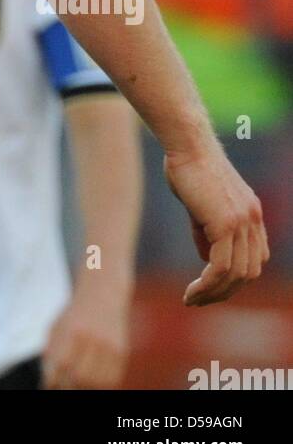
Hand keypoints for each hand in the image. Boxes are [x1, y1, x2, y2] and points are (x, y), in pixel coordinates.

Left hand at [43, 282, 129, 389]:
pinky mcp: (122, 352)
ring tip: (77, 386)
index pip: (62, 363)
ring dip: (85, 388)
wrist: (103, 293)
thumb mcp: (57, 326)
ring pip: (98, 382)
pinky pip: (112, 379)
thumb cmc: (74, 315)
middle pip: (80, 375)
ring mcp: (110, 346)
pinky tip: (92, 383)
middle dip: (69, 386)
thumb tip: (49, 381)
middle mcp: (93, 337)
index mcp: (73, 329)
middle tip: (64, 387)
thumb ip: (51, 352)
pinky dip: (101, 386)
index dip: (54, 379)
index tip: (50, 385)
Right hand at [164, 144, 267, 305]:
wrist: (187, 144)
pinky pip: (220, 266)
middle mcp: (253, 220)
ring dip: (214, 293)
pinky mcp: (225, 224)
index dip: (237, 276)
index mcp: (251, 214)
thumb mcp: (200, 204)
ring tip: (192, 299)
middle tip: (200, 300)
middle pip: (249, 272)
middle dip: (226, 291)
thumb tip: (207, 260)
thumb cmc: (187, 166)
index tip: (213, 285)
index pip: (255, 258)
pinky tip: (192, 291)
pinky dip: (207, 284)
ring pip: (235, 274)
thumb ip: (207, 232)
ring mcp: (242, 222)